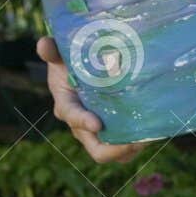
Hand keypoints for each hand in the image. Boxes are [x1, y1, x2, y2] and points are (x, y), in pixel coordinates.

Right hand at [36, 38, 145, 163]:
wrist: (85, 74)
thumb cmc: (70, 65)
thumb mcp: (60, 57)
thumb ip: (52, 51)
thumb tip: (43, 44)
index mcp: (67, 107)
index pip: (72, 117)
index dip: (83, 122)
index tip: (97, 124)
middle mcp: (83, 127)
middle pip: (97, 150)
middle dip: (113, 150)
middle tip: (132, 143)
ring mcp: (100, 133)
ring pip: (116, 153)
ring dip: (131, 149)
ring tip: (146, 139)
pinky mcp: (115, 132)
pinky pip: (127, 146)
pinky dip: (138, 142)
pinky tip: (152, 132)